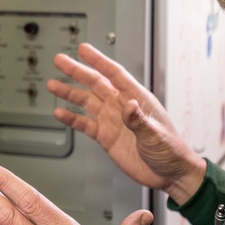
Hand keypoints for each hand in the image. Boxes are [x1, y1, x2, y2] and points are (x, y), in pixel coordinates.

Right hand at [47, 42, 204, 204]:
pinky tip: (60, 113)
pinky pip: (85, 124)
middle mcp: (122, 107)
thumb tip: (128, 105)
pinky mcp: (106, 137)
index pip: (115, 74)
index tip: (83, 49)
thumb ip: (140, 121)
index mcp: (137, 99)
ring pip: (87, 101)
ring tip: (53, 84)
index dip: (98, 60)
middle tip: (60, 60)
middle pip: (95, 84)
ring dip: (70, 93)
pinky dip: (72, 119)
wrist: (169, 175)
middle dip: (77, 71)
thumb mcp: (157, 135)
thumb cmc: (171, 151)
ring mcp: (112, 121)